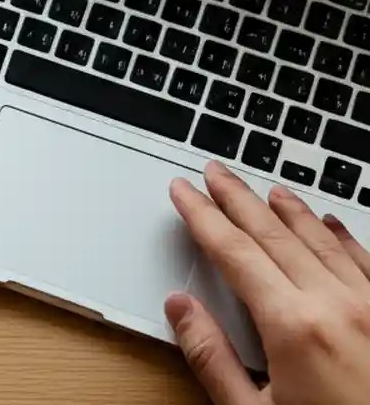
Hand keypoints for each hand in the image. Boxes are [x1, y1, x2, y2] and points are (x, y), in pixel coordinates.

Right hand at [167, 160, 369, 404]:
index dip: (203, 217)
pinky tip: (330, 225)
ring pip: (323, 240)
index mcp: (293, 325)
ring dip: (288, 210)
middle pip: (275, 234)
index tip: (183, 192)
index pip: (234, 252)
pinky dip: (341, 236)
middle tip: (215, 172)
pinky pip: (367, 261)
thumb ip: (213, 359)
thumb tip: (180, 309)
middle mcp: (338, 305)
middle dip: (238, 198)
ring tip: (265, 189)